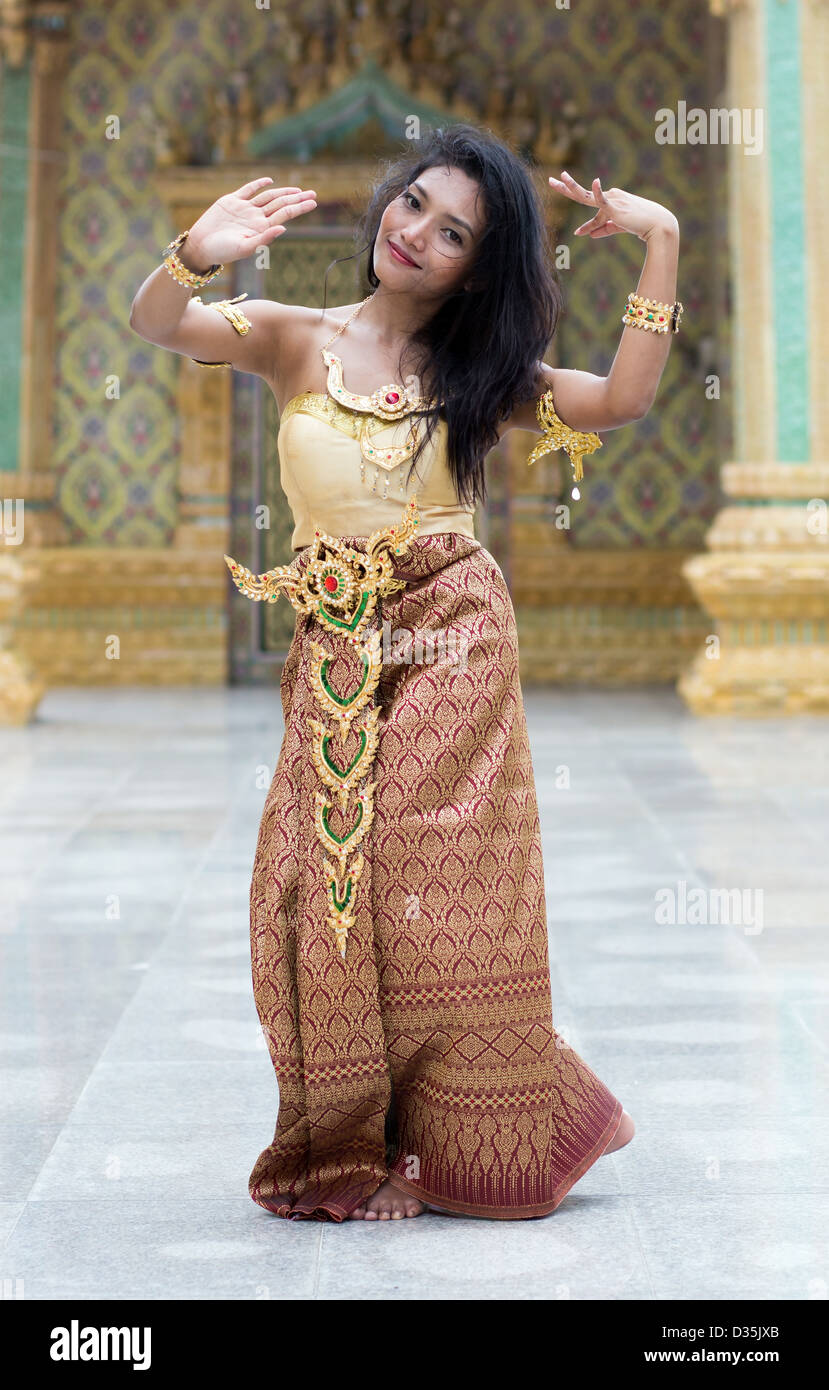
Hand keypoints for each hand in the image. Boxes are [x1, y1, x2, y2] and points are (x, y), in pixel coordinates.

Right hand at [184, 177, 317, 267]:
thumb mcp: (245, 248)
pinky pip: (248, 190)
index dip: (299, 208)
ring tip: (298, 190)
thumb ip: (264, 239)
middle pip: (281, 204)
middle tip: (313, 194)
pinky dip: (259, 184)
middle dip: (297, 199)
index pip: (285, 214)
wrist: (200, 246)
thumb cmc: (222, 252)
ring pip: (268, 197)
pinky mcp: (232, 202)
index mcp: (262, 228)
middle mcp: (256, 218)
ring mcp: (245, 209)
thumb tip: (284, 228)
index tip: (313, 203)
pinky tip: (269, 181)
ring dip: (283, 192)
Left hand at [548, 171, 677, 242]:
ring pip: (587, 195)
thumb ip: (604, 229)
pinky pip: (603, 200)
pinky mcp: (616, 207)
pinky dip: (598, 192)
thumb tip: (588, 235)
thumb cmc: (642, 225)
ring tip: (561, 178)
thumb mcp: (619, 227)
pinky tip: (595, 183)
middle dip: (566, 188)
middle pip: (583, 194)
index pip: (592, 208)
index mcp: (611, 200)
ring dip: (573, 187)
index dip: (586, 225)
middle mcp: (610, 196)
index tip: (578, 234)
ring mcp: (612, 200)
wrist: (657, 225)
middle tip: (551, 181)